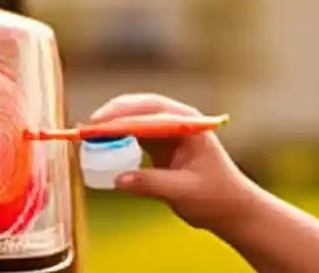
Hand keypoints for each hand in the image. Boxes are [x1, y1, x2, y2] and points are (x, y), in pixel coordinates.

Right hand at [89, 93, 256, 232]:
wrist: (231, 210)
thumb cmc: (217, 198)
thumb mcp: (185, 191)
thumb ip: (152, 183)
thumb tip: (119, 179)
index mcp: (188, 125)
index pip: (151, 110)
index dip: (123, 114)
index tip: (99, 123)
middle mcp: (176, 122)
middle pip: (138, 108)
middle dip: (111, 116)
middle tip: (86, 128)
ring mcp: (166, 132)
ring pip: (132, 119)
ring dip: (110, 126)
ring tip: (88, 136)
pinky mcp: (158, 144)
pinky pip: (131, 134)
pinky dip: (115, 138)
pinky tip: (100, 146)